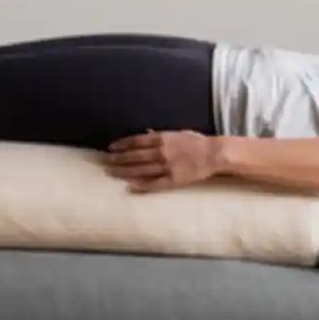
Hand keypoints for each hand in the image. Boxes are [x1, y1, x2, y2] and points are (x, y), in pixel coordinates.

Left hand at [103, 129, 223, 192]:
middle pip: (134, 156)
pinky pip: (154, 184)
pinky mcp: (172, 180)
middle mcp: (161, 153)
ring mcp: (166, 167)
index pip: (136, 142)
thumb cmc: (196, 142)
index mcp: (162, 139)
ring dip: (124, 172)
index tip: (111, 148)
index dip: (122, 145)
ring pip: (140, 170)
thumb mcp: (177, 133)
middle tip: (105, 162)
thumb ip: (160, 135)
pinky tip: (130, 186)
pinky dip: (141, 185)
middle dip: (118, 159)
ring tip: (112, 173)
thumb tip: (146, 132)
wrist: (213, 154)